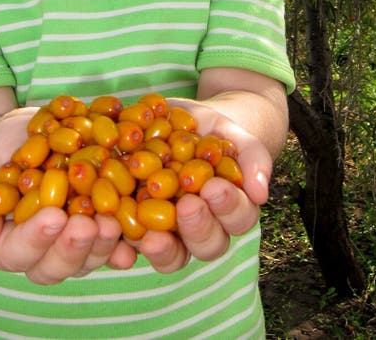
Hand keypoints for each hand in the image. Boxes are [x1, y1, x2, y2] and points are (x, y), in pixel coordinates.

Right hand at [0, 108, 136, 282]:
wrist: (33, 132)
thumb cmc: (2, 151)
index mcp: (9, 242)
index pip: (16, 252)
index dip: (35, 238)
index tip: (53, 215)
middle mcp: (45, 250)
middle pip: (55, 267)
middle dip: (73, 248)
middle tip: (87, 224)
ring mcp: (77, 242)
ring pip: (89, 260)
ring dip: (102, 246)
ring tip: (113, 222)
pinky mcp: (104, 228)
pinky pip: (117, 245)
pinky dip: (128, 244)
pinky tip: (137, 237)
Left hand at [132, 99, 271, 272]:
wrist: (176, 122)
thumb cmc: (212, 130)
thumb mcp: (231, 132)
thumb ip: (252, 157)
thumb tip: (261, 192)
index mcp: (229, 209)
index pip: (238, 218)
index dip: (228, 207)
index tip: (215, 187)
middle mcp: (202, 228)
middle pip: (208, 245)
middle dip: (198, 228)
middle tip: (187, 205)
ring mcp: (169, 233)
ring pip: (172, 255)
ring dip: (164, 249)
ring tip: (150, 235)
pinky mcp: (135, 228)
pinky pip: (129, 246)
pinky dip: (122, 247)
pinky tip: (114, 236)